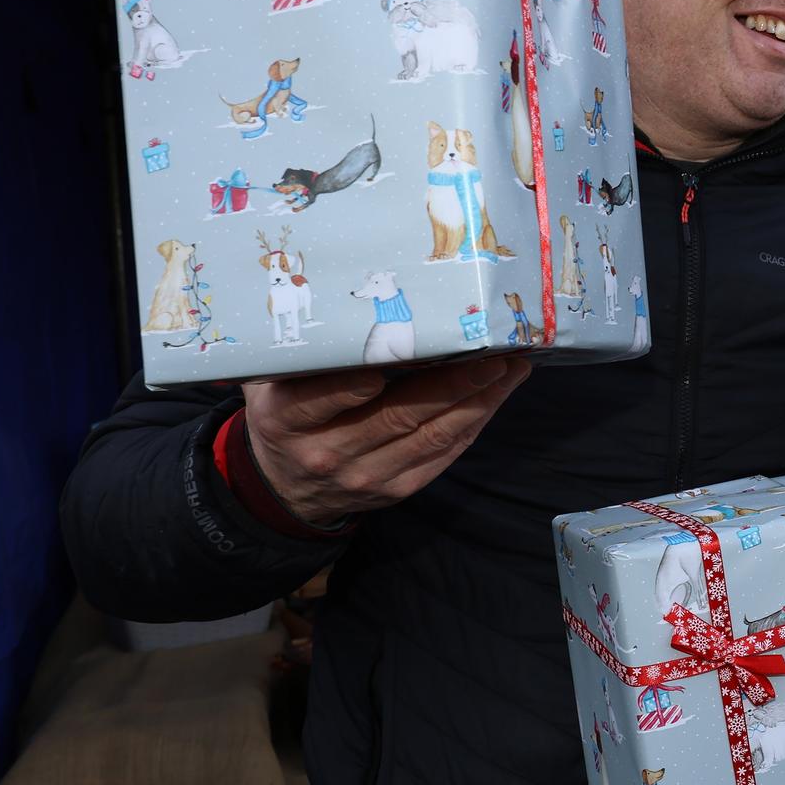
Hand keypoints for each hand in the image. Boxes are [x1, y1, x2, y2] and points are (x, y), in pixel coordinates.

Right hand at [242, 358, 532, 525]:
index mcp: (285, 420)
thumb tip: (354, 295)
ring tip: (512, 366)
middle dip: (452, 381)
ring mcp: (366, 475)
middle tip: (492, 349)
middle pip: (396, 415)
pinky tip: (498, 392)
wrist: (285, 489)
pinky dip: (475, 420)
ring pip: (431, 436)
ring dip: (478, 399)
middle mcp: (326, 452)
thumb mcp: (273, 381)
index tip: (395, 354)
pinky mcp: (398, 488)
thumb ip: (303, 352)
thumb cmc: (287, 412)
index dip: (357, 382)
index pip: (319, 399)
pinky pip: (444, 453)